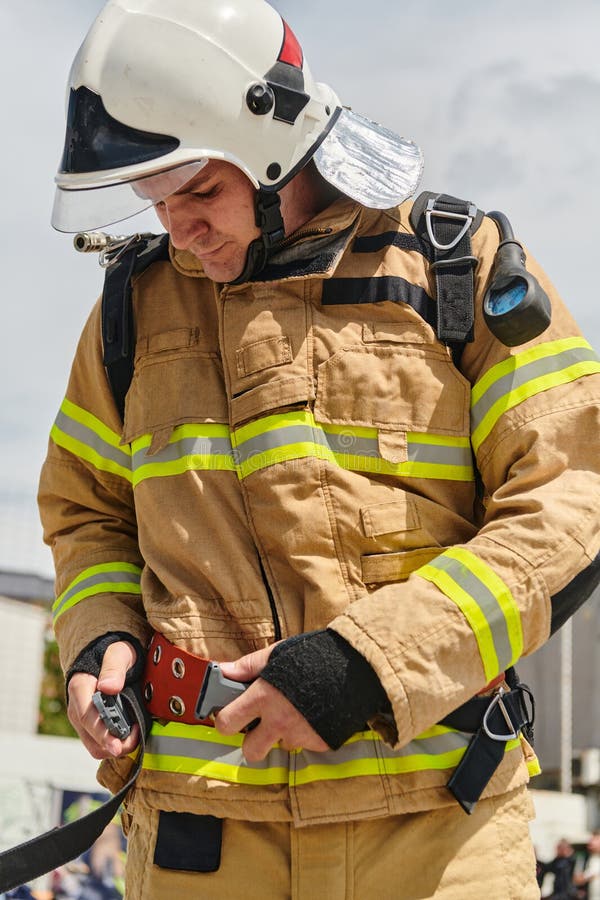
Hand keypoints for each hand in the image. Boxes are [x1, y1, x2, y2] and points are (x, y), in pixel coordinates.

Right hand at [67, 640, 140, 759]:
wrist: (108, 656)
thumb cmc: (115, 654)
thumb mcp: (118, 654)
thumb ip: (114, 668)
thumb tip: (109, 687)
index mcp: (80, 688)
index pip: (87, 717)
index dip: (103, 734)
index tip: (118, 746)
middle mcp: (76, 707)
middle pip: (91, 738)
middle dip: (114, 745)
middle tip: (137, 738)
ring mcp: (82, 719)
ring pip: (95, 746)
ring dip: (115, 747)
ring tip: (135, 735)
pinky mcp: (90, 726)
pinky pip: (99, 744)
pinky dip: (113, 745)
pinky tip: (129, 734)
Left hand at [214, 646, 328, 761]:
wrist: (355, 665)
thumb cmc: (312, 656)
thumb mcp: (276, 654)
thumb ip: (247, 666)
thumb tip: (221, 670)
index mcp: (263, 697)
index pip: (227, 724)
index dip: (226, 720)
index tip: (231, 715)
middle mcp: (278, 720)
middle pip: (251, 752)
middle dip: (253, 742)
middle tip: (261, 724)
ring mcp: (300, 735)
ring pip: (280, 746)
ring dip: (283, 734)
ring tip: (295, 710)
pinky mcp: (320, 743)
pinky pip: (305, 744)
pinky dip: (306, 733)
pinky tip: (313, 714)